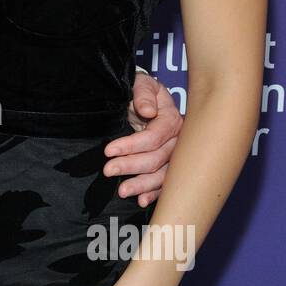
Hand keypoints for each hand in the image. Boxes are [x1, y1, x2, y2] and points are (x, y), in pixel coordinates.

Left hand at [104, 74, 182, 205]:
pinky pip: (165, 183)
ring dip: (142, 185)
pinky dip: (154, 193)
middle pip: (157, 158)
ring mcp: (174, 155)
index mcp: (171, 119)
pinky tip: (142, 201)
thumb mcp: (141, 84)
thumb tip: (148, 111)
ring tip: (122, 191)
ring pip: (162, 175)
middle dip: (131, 166)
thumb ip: (143, 94)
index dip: (131, 145)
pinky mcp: (169, 165)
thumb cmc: (141, 91)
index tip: (109, 150)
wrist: (144, 98)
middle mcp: (177, 140)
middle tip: (108, 170)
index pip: (154, 137)